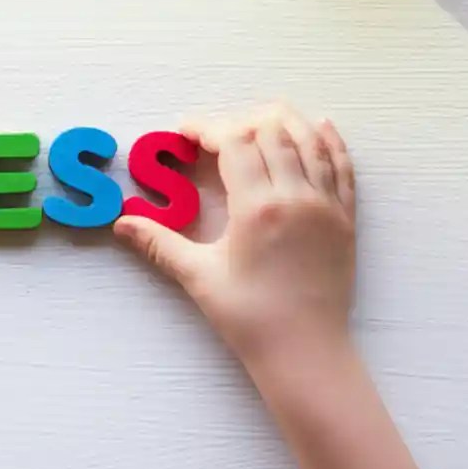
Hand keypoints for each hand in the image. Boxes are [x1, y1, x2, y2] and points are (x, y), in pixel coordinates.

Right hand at [114, 103, 355, 362]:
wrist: (306, 352)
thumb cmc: (249, 318)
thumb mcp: (198, 277)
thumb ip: (159, 243)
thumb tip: (121, 224)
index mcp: (258, 207)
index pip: (234, 143)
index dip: (207, 129)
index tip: (185, 133)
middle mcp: (296, 197)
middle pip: (272, 131)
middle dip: (240, 121)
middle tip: (215, 134)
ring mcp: (326, 205)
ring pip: (309, 141)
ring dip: (283, 121)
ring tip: (259, 116)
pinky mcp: (346, 219)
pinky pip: (343, 166)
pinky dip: (330, 142)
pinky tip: (320, 127)